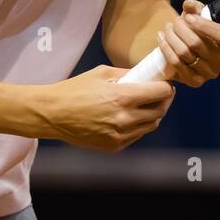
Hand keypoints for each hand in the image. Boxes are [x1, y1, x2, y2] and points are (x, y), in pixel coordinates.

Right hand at [37, 65, 174, 151]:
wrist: (53, 114)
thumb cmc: (74, 90)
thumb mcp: (102, 73)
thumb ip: (128, 74)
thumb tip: (146, 75)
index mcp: (123, 97)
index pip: (161, 93)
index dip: (167, 87)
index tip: (165, 83)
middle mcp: (125, 118)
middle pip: (160, 111)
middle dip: (165, 100)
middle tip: (162, 93)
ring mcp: (120, 135)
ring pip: (151, 125)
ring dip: (154, 114)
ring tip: (147, 105)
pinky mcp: (114, 146)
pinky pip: (137, 135)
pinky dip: (139, 126)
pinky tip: (133, 116)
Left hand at [154, 0, 219, 86]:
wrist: (197, 51)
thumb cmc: (202, 31)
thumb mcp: (203, 16)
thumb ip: (197, 8)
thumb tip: (188, 5)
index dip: (203, 25)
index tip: (188, 17)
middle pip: (196, 43)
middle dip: (180, 28)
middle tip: (174, 22)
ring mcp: (210, 73)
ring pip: (183, 53)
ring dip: (171, 37)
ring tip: (167, 28)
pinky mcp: (195, 81)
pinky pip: (176, 64)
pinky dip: (166, 49)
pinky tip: (162, 38)